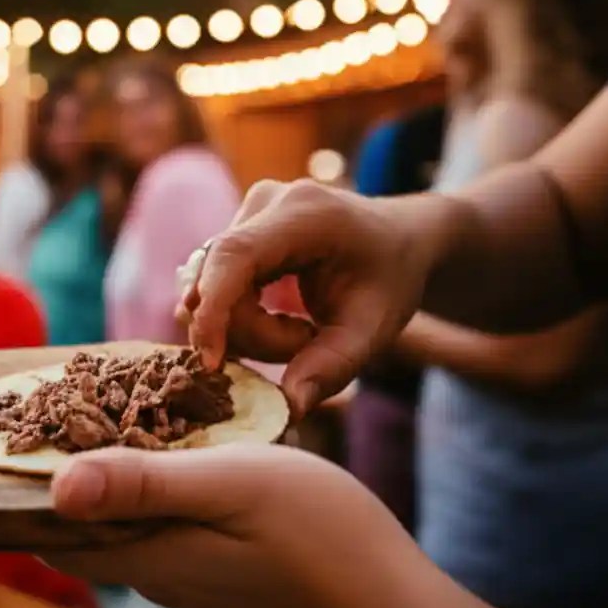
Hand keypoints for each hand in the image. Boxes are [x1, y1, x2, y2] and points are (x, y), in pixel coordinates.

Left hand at [42, 445, 429, 607]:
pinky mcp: (215, 572)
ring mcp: (185, 577)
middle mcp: (153, 574)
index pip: (48, 529)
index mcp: (144, 555)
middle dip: (63, 467)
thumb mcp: (232, 485)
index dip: (27, 475)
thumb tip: (53, 486)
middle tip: (72, 398)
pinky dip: (148, 487)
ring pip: (118, 524)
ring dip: (109, 473)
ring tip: (117, 410)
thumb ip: (145, 484)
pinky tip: (174, 450)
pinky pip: (157, 527)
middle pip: (78, 526)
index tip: (31, 413)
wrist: (391, 607)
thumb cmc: (321, 537)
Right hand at [178, 180, 446, 416]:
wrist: (398, 238)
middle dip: (249, 332)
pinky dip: (239, 317)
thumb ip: (332, 366)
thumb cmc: (390, 278)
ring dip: (245, 328)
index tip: (213, 362)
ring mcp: (247, 211)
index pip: (235, 255)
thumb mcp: (374, 328)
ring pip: (209, 287)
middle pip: (216, 280)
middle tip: (305, 344)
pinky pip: (213, 285)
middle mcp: (266, 201)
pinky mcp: (236, 229)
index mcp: (306, 214)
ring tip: (299, 332)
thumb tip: (288, 406)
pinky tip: (279, 319)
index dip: (214, 309)